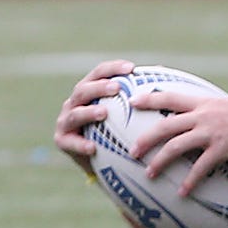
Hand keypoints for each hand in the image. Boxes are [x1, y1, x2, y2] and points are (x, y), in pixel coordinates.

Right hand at [55, 60, 134, 176]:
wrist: (103, 159)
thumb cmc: (120, 128)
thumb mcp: (130, 110)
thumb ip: (142, 93)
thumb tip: (165, 72)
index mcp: (91, 90)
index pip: (99, 73)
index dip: (113, 68)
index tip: (131, 68)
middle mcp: (75, 102)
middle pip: (83, 89)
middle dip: (99, 87)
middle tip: (117, 88)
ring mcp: (65, 121)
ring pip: (74, 114)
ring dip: (88, 112)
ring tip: (104, 113)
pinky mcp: (62, 140)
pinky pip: (69, 142)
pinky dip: (80, 144)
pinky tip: (93, 148)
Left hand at [130, 88, 227, 195]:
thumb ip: (217, 112)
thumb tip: (213, 119)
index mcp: (204, 103)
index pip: (170, 97)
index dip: (149, 98)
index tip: (132, 101)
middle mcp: (203, 117)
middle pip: (165, 126)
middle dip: (145, 139)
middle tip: (132, 152)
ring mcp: (211, 133)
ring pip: (175, 147)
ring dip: (160, 162)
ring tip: (149, 174)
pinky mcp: (222, 148)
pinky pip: (200, 167)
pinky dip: (190, 181)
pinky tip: (183, 192)